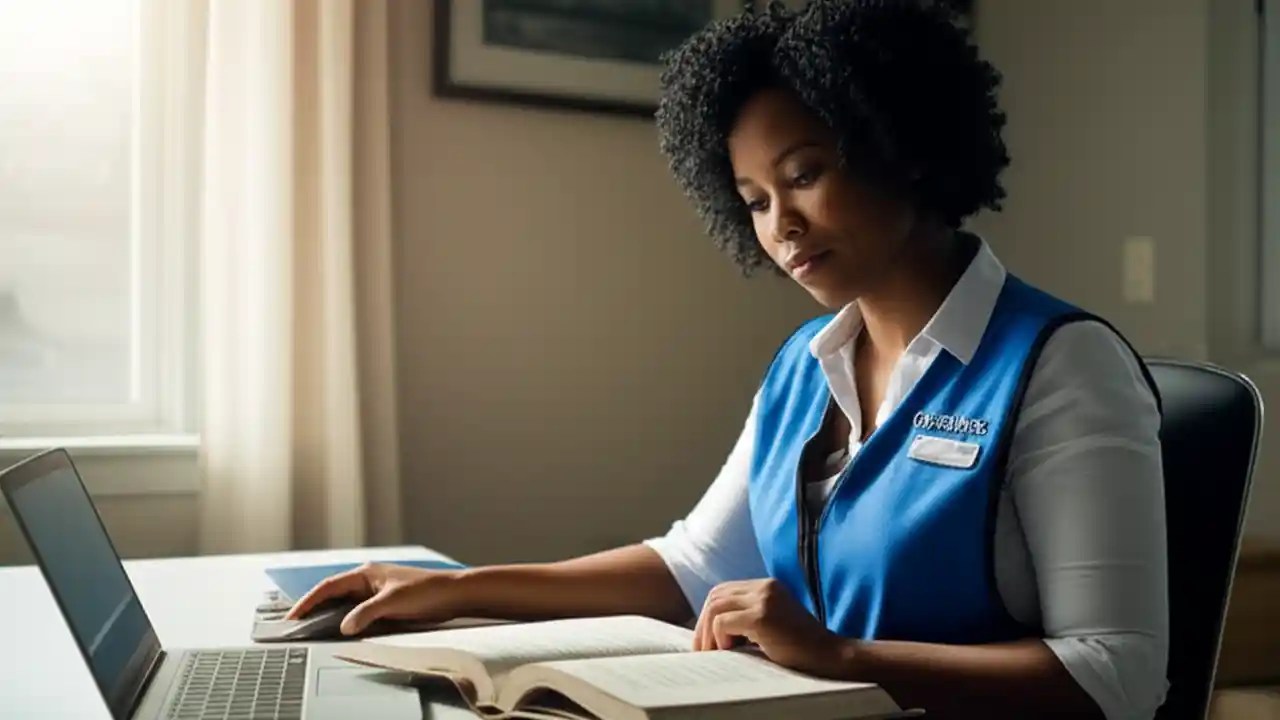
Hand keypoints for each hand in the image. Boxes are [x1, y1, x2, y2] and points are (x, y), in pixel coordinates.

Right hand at [284, 562, 464, 635]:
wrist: (453, 594)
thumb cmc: (427, 590)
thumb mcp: (394, 601)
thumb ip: (367, 612)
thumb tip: (344, 627)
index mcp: (365, 573)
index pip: (328, 586)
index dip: (308, 601)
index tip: (293, 616)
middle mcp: (367, 581)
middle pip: (332, 595)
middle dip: (312, 609)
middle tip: (294, 626)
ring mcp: (374, 593)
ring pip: (343, 605)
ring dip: (327, 616)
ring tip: (309, 631)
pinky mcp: (383, 605)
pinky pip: (356, 613)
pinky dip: (344, 622)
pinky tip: (338, 633)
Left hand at [693, 578, 852, 676]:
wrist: (831, 658)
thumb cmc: (801, 649)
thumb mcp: (772, 624)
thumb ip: (749, 617)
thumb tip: (711, 629)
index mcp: (768, 586)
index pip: (724, 590)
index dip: (710, 614)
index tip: (707, 640)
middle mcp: (766, 586)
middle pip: (716, 596)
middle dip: (703, 623)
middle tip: (702, 649)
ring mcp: (764, 599)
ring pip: (715, 608)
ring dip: (708, 633)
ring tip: (713, 654)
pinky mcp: (762, 616)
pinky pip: (722, 622)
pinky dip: (719, 638)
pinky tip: (731, 651)